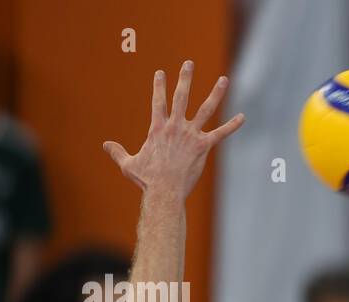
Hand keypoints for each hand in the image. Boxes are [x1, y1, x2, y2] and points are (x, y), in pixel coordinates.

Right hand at [103, 61, 243, 198]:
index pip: (158, 101)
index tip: (160, 73)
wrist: (164, 191)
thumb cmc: (147, 179)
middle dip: (185, 79)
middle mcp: (175, 127)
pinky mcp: (203, 147)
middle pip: (181, 97)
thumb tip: (105, 145)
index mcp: (157, 128)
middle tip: (188, 64)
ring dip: (215, 94)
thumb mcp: (128, 164)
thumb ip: (117, 151)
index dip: (159, 86)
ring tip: (223, 80)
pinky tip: (242, 117)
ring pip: (205, 109)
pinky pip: (220, 133)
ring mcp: (191, 136)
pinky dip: (232, 125)